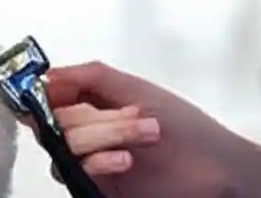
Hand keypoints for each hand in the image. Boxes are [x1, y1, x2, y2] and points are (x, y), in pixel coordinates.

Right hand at [40, 61, 251, 196]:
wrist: (216, 171)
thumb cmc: (187, 131)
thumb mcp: (138, 91)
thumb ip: (92, 77)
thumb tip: (47, 74)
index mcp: (97, 106)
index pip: (52, 97)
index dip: (44, 94)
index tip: (44, 91)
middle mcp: (91, 134)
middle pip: (56, 120)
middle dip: (94, 115)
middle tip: (136, 115)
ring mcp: (93, 162)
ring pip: (64, 146)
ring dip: (105, 135)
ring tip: (146, 134)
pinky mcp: (96, 188)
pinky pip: (75, 173)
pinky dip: (98, 162)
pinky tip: (124, 160)